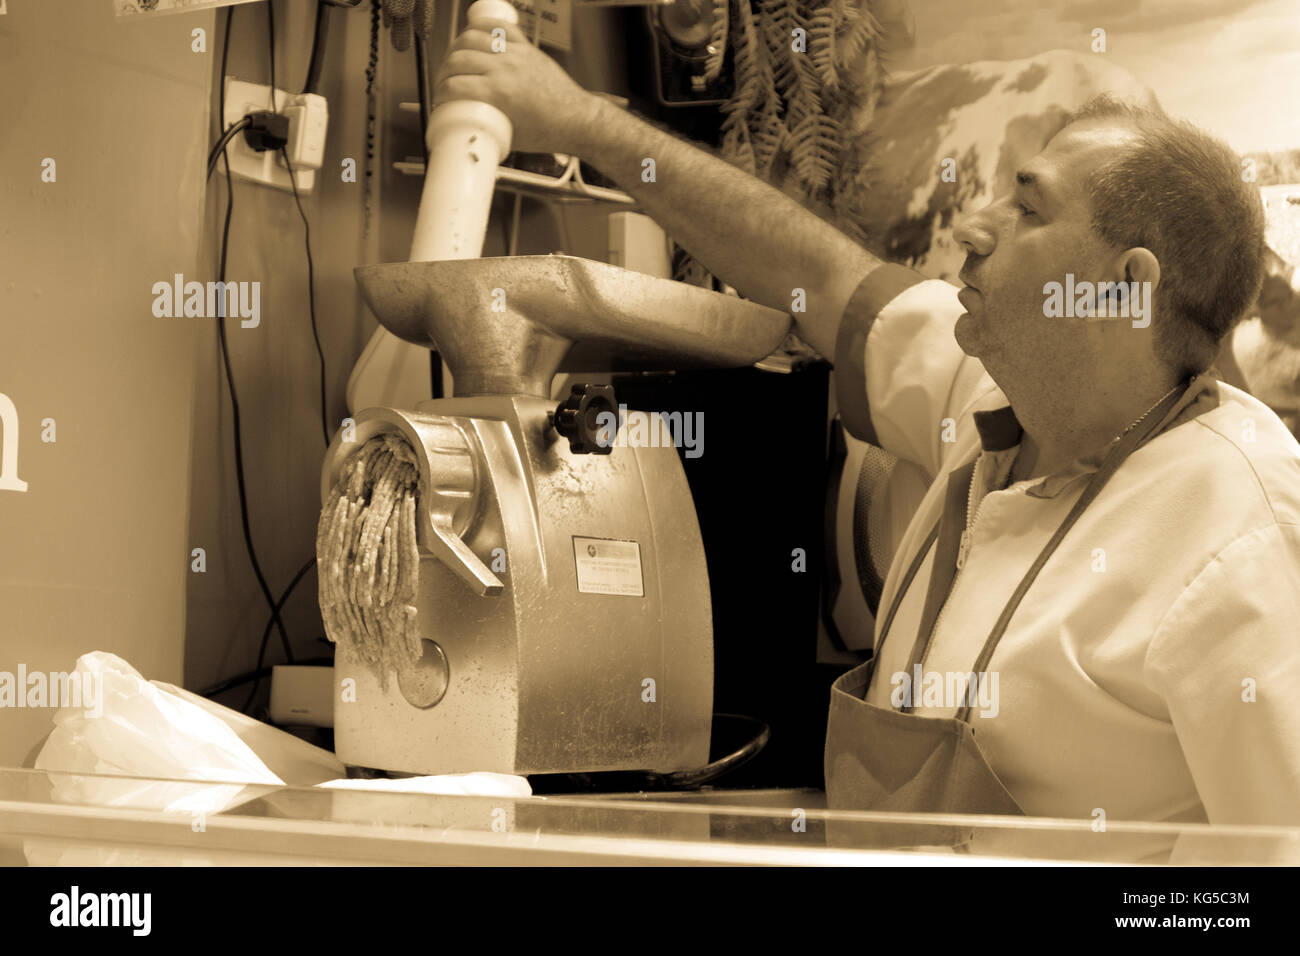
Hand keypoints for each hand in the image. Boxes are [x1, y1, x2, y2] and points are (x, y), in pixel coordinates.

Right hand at [431, 20, 600, 154]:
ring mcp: (515, 54)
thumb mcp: (509, 137)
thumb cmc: (549, 132)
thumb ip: (484, 127)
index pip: (453, 85)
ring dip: (456, 48)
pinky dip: (480, 27)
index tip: (438, 100)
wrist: (576, 120)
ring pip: (472, 38)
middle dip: (443, 71)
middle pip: (457, 59)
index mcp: (499, 94)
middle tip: (442, 83)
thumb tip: (463, 128)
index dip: (439, 93)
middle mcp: (505, 69)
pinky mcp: (525, 47)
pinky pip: (497, 27)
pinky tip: (471, 35)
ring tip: (454, 61)